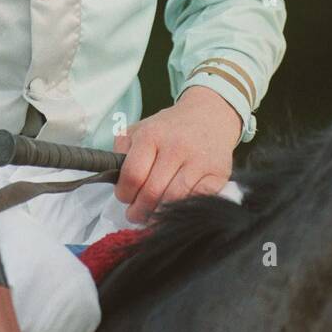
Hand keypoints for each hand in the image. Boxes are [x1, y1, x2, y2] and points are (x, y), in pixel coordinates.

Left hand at [113, 85, 241, 224]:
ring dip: (159, 215)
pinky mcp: (218, 173)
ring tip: (152, 216)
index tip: (125, 198)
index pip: (132, 176)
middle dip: (139, 210)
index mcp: (152, 135)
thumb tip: (113, 178)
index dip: (124, 194)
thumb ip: (121, 151)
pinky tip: (175, 209)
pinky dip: (184, 209)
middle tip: (136, 215)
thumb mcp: (138, 130)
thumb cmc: (168, 128)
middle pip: (152, 192)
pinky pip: (197, 200)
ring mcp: (199, 161)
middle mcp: (176, 147)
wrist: (209, 116)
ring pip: (174, 200)